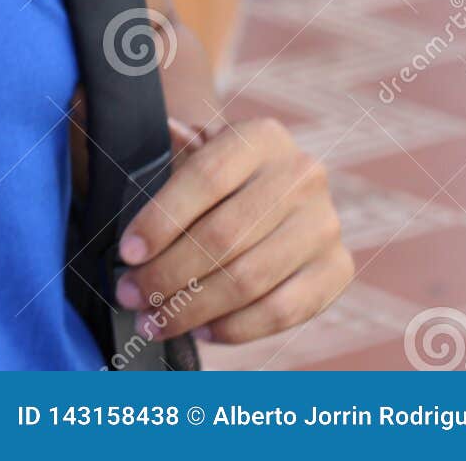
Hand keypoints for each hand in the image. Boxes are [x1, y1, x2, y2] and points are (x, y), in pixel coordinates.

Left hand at [114, 115, 352, 344]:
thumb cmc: (221, 176)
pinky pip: (282, 311)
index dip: (161, 219)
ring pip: (249, 279)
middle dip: (167, 274)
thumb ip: (172, 158)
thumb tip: (159, 154)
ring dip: (192, 309)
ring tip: (154, 321)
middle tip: (129, 295)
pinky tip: (200, 330)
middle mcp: (302, 174)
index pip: (206, 177)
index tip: (127, 253)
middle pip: (224, 236)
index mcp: (263, 136)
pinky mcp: (338, 269)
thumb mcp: (198, 151)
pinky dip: (235, 328)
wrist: (278, 190)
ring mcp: (325, 223)